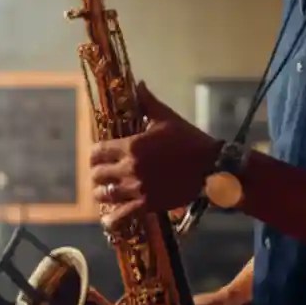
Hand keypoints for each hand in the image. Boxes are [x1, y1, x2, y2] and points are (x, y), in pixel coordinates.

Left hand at [89, 82, 221, 230]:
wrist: (211, 167)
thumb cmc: (189, 140)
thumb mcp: (166, 118)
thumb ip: (147, 103)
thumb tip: (138, 84)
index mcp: (131, 145)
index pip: (98, 151)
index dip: (94, 154)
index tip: (97, 156)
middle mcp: (130, 168)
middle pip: (98, 174)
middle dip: (96, 173)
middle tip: (100, 174)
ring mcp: (137, 188)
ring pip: (105, 194)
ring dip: (101, 193)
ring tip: (102, 193)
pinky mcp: (148, 204)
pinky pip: (123, 215)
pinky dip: (113, 219)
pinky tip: (109, 220)